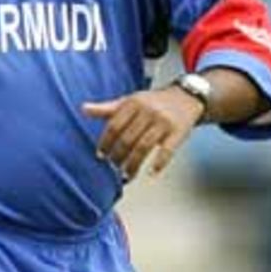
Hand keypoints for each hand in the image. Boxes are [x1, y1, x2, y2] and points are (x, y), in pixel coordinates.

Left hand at [81, 86, 203, 180]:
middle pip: (127, 138)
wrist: (187, 97)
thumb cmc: (153, 102)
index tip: (101, 154)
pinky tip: (151, 172)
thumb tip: (83, 109)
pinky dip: (159, 163)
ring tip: (127, 174)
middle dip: (118, 156)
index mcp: (133, 103)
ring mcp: (164, 121)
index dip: (105, 142)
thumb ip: (108, 109)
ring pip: (144, 147)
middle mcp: (148, 111)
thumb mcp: (130, 101)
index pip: (114, 126)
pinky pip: (167, 150)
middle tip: (114, 166)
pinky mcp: (179, 131)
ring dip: (133, 164)